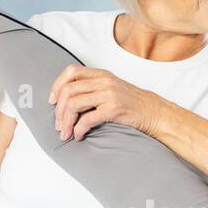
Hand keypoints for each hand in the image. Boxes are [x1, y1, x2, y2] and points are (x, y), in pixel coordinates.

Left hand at [47, 65, 163, 140]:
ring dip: (65, 122)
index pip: (71, 71)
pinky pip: (87, 119)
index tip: (53, 101)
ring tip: (65, 134)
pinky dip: (78, 129)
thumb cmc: (131, 104)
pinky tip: (79, 136)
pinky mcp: (114, 110)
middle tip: (58, 126)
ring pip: (74, 104)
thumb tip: (66, 98)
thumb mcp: (111, 88)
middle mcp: (104, 81)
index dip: (57, 85)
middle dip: (58, 111)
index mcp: (101, 74)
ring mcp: (109, 95)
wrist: (154, 112)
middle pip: (68, 91)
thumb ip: (93, 88)